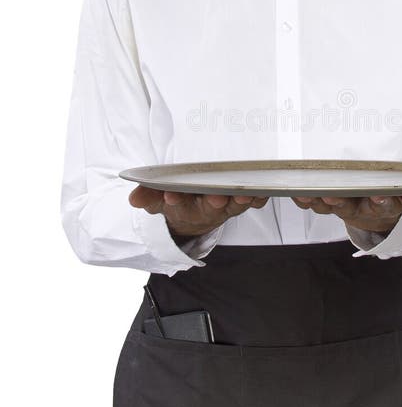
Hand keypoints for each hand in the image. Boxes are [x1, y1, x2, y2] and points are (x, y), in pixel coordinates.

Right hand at [128, 186, 269, 239]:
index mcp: (185, 207)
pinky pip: (253, 202)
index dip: (174, 200)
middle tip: (214, 197)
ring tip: (243, 194)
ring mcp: (227, 205)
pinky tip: (261, 193)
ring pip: (234, 205)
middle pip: (210, 206)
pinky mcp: (243, 201)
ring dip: (239, 201)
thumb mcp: (158, 200)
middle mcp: (207, 208)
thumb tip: (134, 198)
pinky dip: (258, 199)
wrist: (195, 213)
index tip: (171, 195)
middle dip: (212, 202)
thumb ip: (147, 197)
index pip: (178, 203)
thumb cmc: (179, 201)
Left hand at [290, 191, 401, 234]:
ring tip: (309, 193)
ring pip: (329, 206)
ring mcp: (342, 207)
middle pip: (350, 207)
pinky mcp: (326, 203)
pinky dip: (304, 199)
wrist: (375, 210)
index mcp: (383, 206)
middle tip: (333, 196)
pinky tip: (296, 193)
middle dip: (341, 202)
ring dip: (318, 201)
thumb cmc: (395, 198)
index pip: (384, 205)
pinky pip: (314, 203)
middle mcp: (361, 208)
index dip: (380, 202)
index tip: (378, 196)